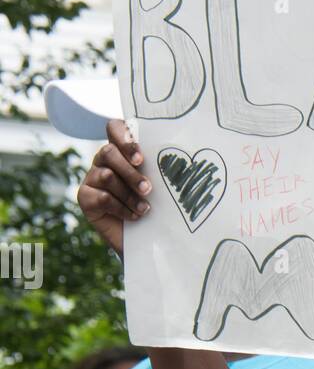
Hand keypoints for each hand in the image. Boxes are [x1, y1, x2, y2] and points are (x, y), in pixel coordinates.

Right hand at [76, 120, 150, 256]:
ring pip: (107, 175)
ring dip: (129, 194)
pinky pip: (102, 197)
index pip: (115, 128)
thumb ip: (158, 169)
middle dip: (130, 172)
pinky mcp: (85, 197)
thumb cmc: (155, 208)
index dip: (124, 138)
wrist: (145, 240)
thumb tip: (174, 159)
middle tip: (148, 188)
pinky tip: (133, 216)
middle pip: (108, 152)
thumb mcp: (160, 186)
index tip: (140, 158)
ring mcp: (92, 178)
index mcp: (122, 152)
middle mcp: (104, 161)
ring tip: (145, 208)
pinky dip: (121, 208)